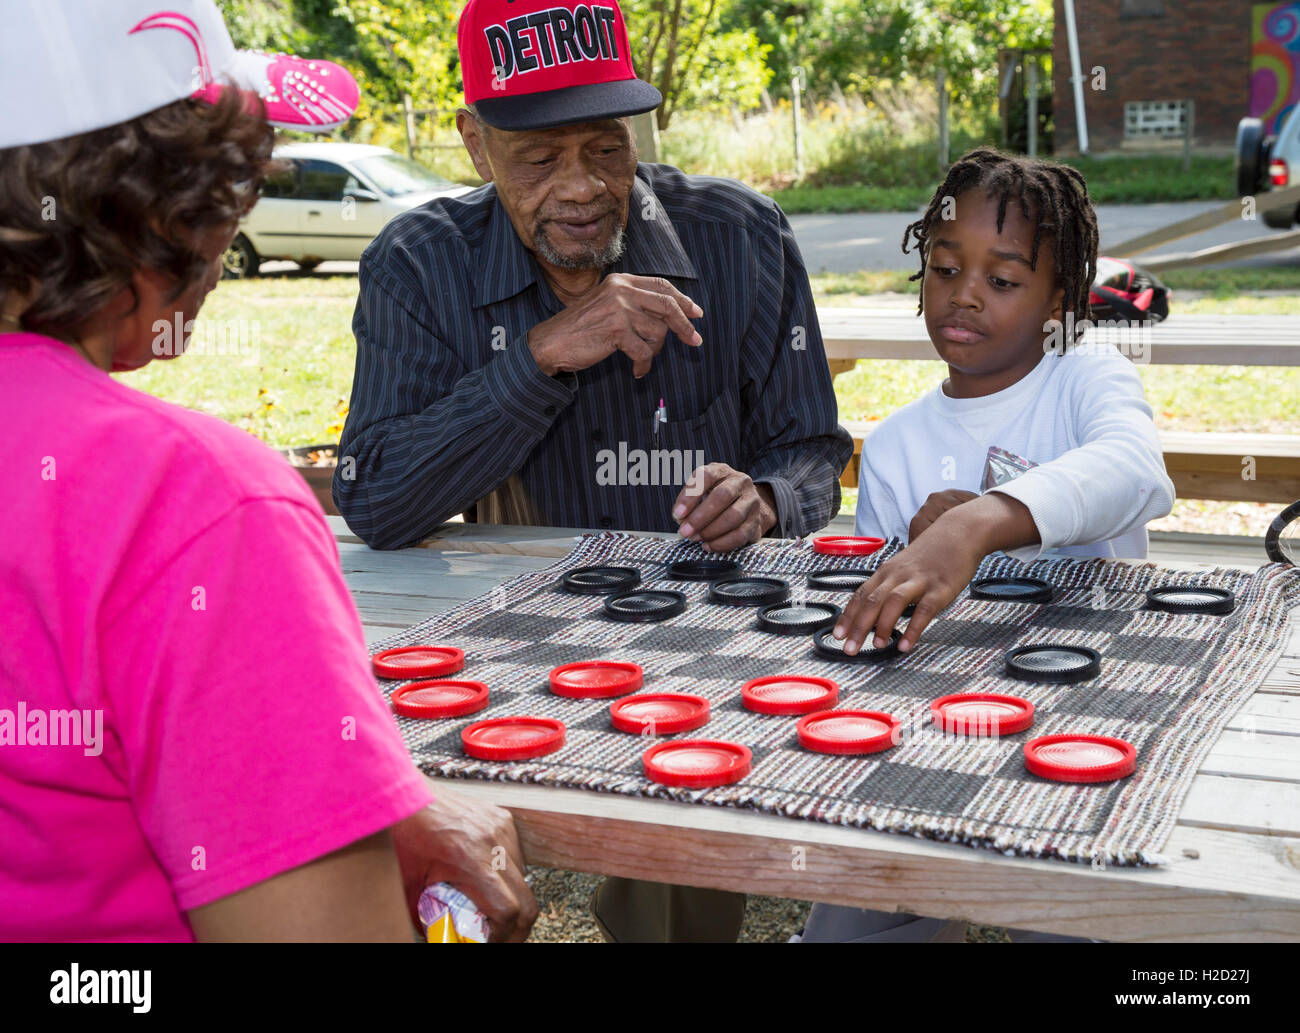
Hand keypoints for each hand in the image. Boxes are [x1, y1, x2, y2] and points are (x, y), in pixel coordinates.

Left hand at [389, 778, 536, 942]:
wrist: (404, 795)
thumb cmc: (403, 836)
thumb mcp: (410, 885)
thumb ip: (426, 918)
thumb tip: (438, 939)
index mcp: (471, 860)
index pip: (508, 909)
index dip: (504, 936)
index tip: (491, 943)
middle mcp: (494, 842)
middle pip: (527, 900)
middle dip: (517, 928)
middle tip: (501, 939)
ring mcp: (502, 828)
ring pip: (525, 878)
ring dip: (514, 899)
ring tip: (492, 909)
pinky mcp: (503, 819)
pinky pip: (517, 855)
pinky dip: (508, 874)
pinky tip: (488, 878)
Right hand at [527, 272, 702, 378]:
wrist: (552, 342)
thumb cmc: (580, 328)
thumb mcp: (606, 304)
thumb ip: (632, 303)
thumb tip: (668, 316)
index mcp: (621, 281)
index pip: (661, 286)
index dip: (682, 299)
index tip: (696, 313)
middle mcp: (621, 290)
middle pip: (668, 305)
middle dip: (685, 325)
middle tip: (695, 340)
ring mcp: (619, 309)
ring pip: (657, 332)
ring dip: (654, 351)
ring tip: (642, 358)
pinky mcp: (616, 330)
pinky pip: (644, 351)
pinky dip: (643, 364)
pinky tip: (637, 370)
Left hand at [672, 463, 777, 551]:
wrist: (745, 506)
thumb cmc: (716, 498)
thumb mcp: (701, 492)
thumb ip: (689, 503)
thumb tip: (681, 520)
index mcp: (721, 471)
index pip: (706, 476)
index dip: (690, 495)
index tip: (677, 514)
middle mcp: (740, 482)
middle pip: (722, 496)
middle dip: (700, 517)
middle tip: (685, 531)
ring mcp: (751, 501)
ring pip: (733, 516)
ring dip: (711, 531)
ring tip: (695, 538)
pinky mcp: (756, 522)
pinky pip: (740, 535)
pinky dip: (721, 543)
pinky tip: (708, 546)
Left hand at [832, 493, 1038, 653]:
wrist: (959, 532)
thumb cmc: (929, 555)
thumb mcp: (902, 567)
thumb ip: (888, 587)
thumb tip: (872, 614)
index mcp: (886, 572)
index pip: (860, 595)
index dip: (847, 617)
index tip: (836, 636)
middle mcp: (898, 575)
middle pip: (871, 601)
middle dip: (857, 627)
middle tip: (848, 649)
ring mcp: (919, 581)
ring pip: (894, 602)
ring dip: (882, 625)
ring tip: (876, 646)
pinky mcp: (940, 588)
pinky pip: (924, 610)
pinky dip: (913, 629)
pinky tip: (906, 644)